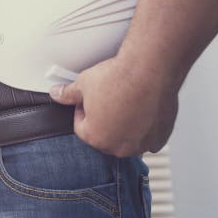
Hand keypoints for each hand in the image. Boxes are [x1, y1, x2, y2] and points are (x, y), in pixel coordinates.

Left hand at [48, 54, 179, 156]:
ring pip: (128, 138)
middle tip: (107, 100)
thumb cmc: (119, 78)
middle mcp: (120, 146)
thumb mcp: (82, 84)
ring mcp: (143, 144)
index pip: (81, 128)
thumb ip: (66, 94)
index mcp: (96, 137)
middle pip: (105, 136)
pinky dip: (146, 127)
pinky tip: (143, 109)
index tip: (88, 100)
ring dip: (125, 125)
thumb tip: (57, 94)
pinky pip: (149, 136)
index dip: (82, 111)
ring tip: (126, 102)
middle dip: (103, 121)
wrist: (150, 70)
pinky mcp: (161, 137)